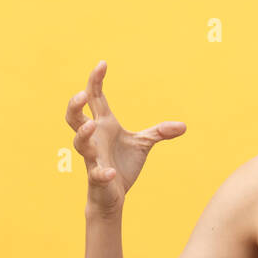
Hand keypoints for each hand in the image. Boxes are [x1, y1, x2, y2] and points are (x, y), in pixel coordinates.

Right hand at [64, 60, 185, 215]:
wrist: (113, 194)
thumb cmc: (122, 164)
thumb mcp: (143, 144)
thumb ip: (159, 132)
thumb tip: (183, 126)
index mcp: (104, 126)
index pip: (95, 99)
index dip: (95, 81)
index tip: (102, 64)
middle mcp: (94, 139)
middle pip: (74, 118)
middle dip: (75, 105)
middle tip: (83, 94)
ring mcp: (93, 158)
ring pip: (79, 143)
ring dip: (83, 135)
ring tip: (90, 127)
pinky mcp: (97, 177)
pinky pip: (96, 173)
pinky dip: (102, 172)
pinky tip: (110, 172)